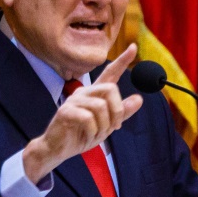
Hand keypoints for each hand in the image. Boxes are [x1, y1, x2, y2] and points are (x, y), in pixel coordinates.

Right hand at [20, 43, 143, 183]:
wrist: (58, 149)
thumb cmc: (81, 135)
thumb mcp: (106, 125)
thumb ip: (121, 113)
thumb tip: (139, 99)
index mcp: (94, 93)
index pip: (110, 73)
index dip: (122, 61)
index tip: (133, 47)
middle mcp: (84, 92)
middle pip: (111, 89)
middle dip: (117, 110)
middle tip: (115, 127)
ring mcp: (73, 100)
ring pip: (101, 106)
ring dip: (104, 125)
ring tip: (97, 134)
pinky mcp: (65, 111)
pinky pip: (89, 118)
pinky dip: (93, 132)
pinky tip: (87, 136)